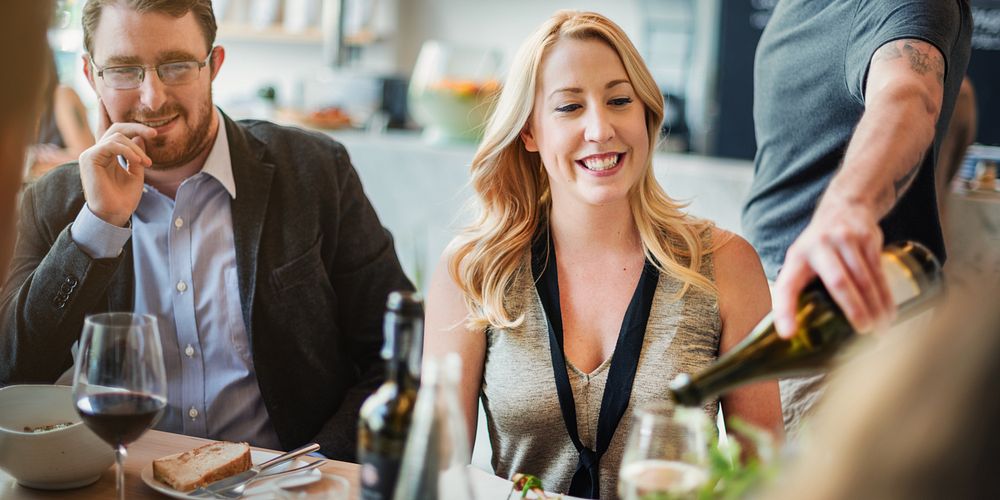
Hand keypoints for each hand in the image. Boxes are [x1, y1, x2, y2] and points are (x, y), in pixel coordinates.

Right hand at [78, 99, 155, 226]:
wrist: (114, 215)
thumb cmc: (124, 198)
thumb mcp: (137, 173)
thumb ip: (137, 154)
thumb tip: (141, 136)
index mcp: (107, 154)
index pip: (113, 131)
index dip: (120, 119)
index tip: (142, 122)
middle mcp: (96, 151)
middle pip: (117, 128)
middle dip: (136, 127)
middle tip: (154, 133)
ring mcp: (90, 154)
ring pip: (116, 136)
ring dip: (136, 148)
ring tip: (147, 163)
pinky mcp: (89, 158)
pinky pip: (112, 145)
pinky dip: (128, 151)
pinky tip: (139, 162)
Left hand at [772, 197, 894, 337]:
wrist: (845, 206)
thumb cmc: (818, 245)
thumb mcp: (801, 259)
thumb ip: (799, 287)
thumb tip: (793, 330)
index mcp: (797, 257)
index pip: (787, 286)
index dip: (785, 310)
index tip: (788, 333)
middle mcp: (819, 246)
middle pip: (838, 282)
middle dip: (853, 309)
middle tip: (863, 330)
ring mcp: (845, 239)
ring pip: (864, 279)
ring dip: (875, 306)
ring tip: (880, 329)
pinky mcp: (868, 238)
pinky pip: (879, 272)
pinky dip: (886, 295)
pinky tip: (889, 312)